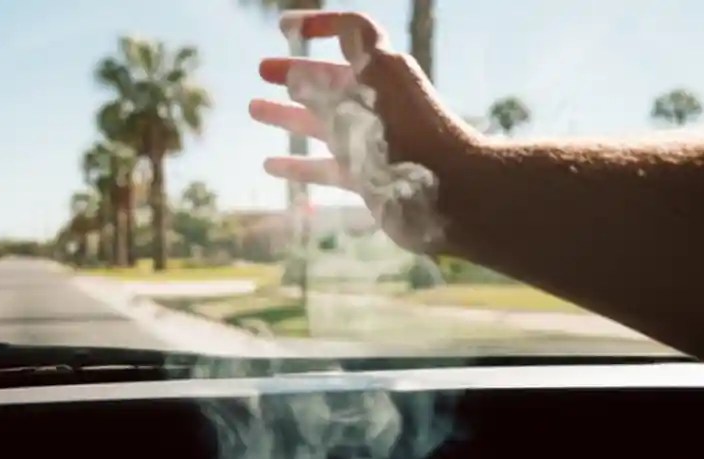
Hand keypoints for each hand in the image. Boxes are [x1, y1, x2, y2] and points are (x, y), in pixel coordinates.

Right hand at [249, 11, 479, 250]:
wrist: (450, 190)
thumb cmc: (417, 130)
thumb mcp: (387, 72)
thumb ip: (361, 44)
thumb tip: (334, 25)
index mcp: (380, 71)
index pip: (350, 34)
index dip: (321, 24)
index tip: (285, 26)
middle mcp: (373, 104)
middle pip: (327, 82)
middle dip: (294, 73)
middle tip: (263, 69)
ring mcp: (367, 142)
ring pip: (318, 124)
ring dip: (285, 114)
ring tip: (254, 108)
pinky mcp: (365, 178)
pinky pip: (322, 169)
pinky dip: (295, 165)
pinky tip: (269, 164)